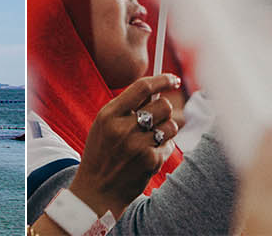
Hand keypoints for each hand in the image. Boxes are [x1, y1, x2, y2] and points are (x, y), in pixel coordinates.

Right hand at [68, 73, 182, 217]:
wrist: (96, 191)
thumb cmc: (102, 155)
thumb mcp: (104, 126)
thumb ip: (125, 107)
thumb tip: (157, 89)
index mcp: (109, 114)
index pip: (142, 86)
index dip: (163, 80)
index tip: (174, 79)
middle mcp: (122, 127)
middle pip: (163, 105)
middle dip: (164, 111)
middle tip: (157, 121)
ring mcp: (137, 145)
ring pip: (171, 125)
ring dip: (166, 131)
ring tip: (151, 141)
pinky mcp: (150, 161)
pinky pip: (169, 145)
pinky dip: (164, 149)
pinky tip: (149, 156)